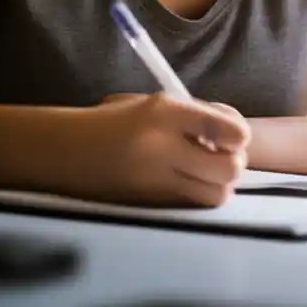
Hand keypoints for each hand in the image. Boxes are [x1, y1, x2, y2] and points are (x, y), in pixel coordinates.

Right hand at [71, 93, 251, 206]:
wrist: (67, 149)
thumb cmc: (115, 120)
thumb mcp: (154, 103)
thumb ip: (197, 114)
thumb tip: (236, 133)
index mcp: (166, 112)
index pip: (230, 129)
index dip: (239, 135)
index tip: (231, 135)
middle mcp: (164, 146)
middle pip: (231, 168)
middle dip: (235, 163)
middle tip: (222, 156)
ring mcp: (157, 179)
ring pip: (218, 194)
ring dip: (220, 184)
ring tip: (205, 172)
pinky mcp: (151, 203)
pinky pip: (194, 204)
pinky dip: (200, 194)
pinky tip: (186, 181)